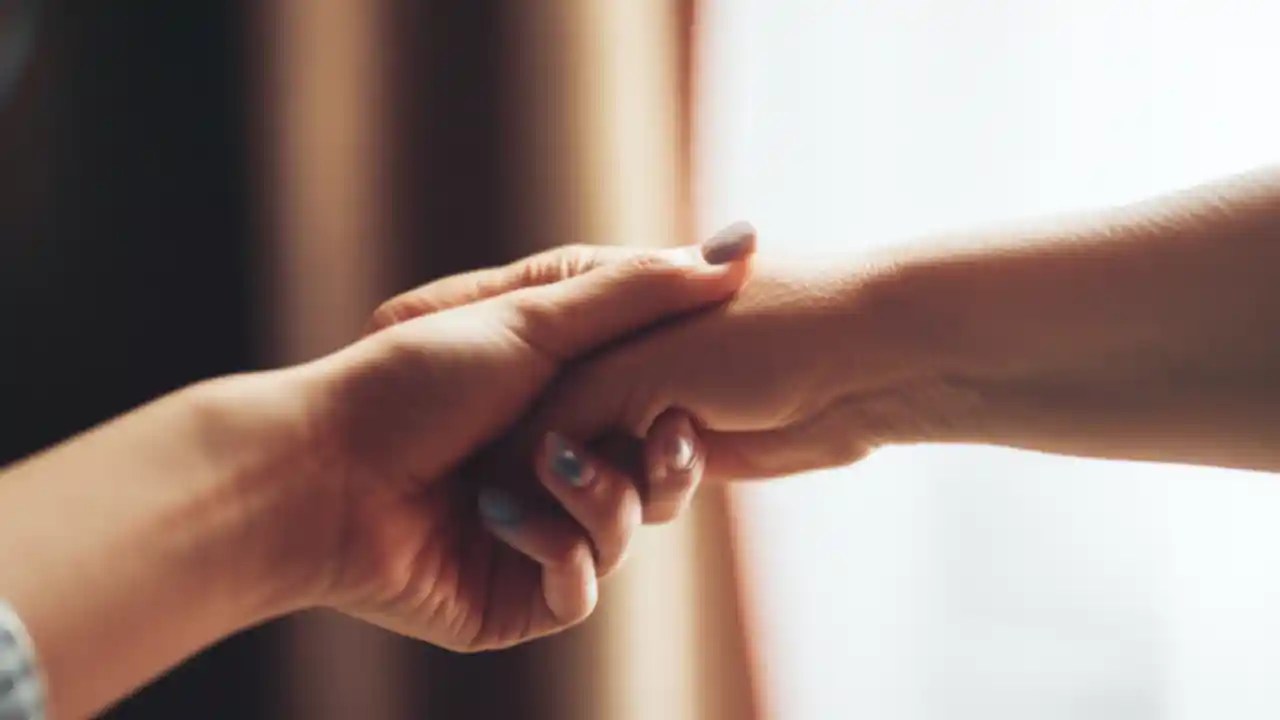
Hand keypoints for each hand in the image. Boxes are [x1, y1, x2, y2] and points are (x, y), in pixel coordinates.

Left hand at [277, 233, 753, 649]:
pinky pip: (579, 587)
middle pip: (653, 474)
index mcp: (555, 393)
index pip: (653, 401)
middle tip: (660, 440)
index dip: (681, 402)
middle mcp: (549, 458)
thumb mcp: (533, 316)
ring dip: (599, 502)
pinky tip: (506, 522)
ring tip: (545, 470)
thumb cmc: (413, 380)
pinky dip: (559, 555)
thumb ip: (639, 290)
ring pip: (624, 530)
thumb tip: (744, 242)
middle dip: (661, 462)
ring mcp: (532, 527)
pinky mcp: (514, 592)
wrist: (318, 475)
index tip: (692, 392)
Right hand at [527, 255, 930, 481]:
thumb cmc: (757, 335)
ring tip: (679, 443)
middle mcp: (619, 352)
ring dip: (628, 478)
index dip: (523, 429)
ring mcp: (659, 399)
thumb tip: (513, 468)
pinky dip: (661, 487)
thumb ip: (566, 411)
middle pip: (561, 433)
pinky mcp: (696, 445)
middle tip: (597, 468)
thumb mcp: (639, 365)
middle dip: (573, 464)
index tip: (529, 461)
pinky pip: (652, 487)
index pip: (528, 381)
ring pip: (606, 469)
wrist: (868, 358)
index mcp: (598, 308)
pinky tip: (693, 462)